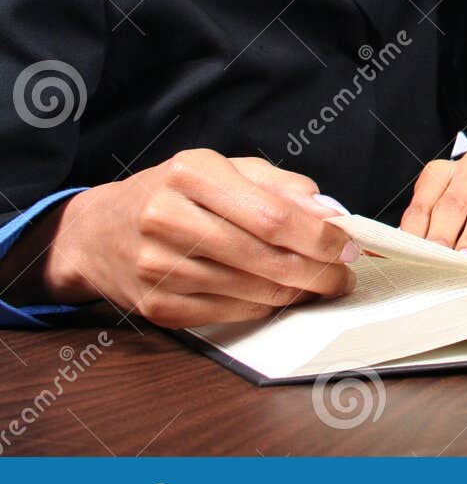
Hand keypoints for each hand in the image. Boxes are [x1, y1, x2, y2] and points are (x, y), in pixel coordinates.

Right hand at [34, 150, 357, 327]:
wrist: (98, 232)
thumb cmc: (173, 194)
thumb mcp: (224, 169)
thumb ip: (281, 186)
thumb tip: (331, 212)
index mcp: (191, 173)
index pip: (273, 215)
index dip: (321, 236)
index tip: (350, 244)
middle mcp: (167, 218)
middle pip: (266, 257)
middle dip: (319, 271)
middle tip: (344, 276)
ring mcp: (158, 267)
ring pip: (253, 290)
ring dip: (298, 293)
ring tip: (319, 285)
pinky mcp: (156, 306)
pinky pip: (230, 314)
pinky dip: (265, 308)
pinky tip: (280, 297)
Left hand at [400, 150, 466, 257]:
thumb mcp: (443, 223)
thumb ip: (416, 235)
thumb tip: (374, 253)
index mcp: (446, 170)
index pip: (425, 199)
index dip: (416, 228)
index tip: (410, 252)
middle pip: (454, 202)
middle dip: (444, 234)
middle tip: (437, 258)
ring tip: (466, 258)